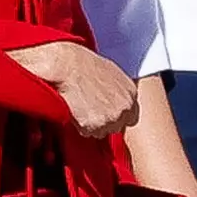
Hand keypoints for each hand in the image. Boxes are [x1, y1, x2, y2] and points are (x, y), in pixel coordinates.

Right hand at [8, 40, 138, 137]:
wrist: (66, 66)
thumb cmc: (83, 64)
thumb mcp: (110, 72)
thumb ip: (118, 90)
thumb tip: (115, 96)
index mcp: (131, 94)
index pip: (130, 117)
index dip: (116, 115)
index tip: (106, 111)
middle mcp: (124, 108)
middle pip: (116, 126)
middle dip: (104, 121)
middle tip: (89, 107)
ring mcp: (110, 118)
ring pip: (101, 131)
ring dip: (91, 124)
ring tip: (80, 105)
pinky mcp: (94, 126)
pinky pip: (86, 132)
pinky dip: (79, 125)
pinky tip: (75, 109)